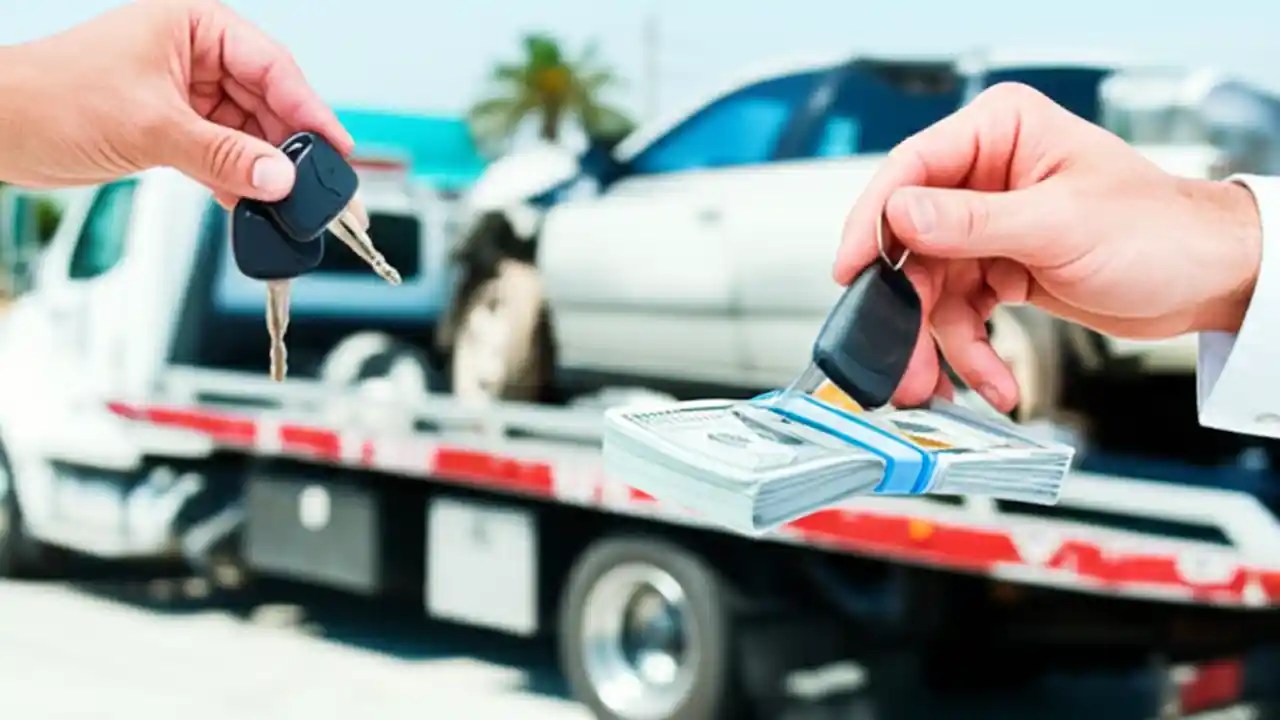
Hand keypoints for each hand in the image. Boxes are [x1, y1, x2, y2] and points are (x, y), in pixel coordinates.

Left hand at [0, 0, 352, 207]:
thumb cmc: (51, 97)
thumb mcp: (152, 127)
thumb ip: (225, 156)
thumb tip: (281, 179)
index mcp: (194, 26)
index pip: (272, 67)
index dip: (309, 110)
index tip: (337, 148)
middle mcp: (196, 55)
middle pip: (268, 103)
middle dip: (291, 148)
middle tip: (320, 187)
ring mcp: (187, 94)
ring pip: (249, 135)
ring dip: (267, 170)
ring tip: (290, 204)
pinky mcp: (174, 129)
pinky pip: (225, 156)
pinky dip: (240, 181)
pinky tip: (256, 205)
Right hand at [833, 83, 1262, 414]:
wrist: (1206, 280)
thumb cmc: (1159, 231)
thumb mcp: (1059, 224)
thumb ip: (971, 221)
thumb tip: (899, 214)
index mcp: (999, 133)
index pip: (911, 169)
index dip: (873, 221)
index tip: (851, 268)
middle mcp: (984, 174)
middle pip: (911, 241)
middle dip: (905, 307)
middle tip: (895, 355)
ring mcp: (987, 225)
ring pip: (930, 288)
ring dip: (936, 344)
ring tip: (938, 388)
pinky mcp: (996, 268)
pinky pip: (960, 314)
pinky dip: (971, 352)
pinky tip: (992, 381)